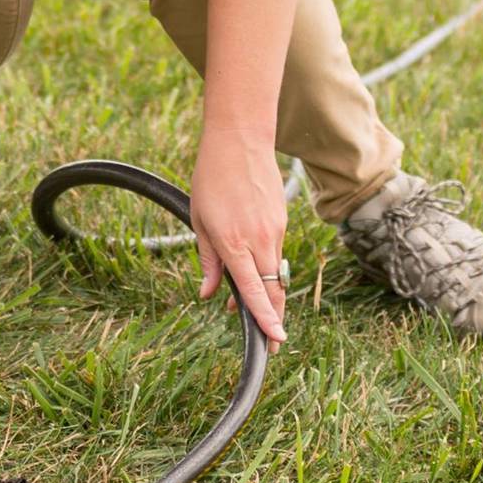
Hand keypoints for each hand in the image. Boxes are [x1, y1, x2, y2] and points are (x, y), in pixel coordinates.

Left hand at [189, 132, 287, 346]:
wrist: (240, 140)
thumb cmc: (212, 177)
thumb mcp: (200, 221)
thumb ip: (208, 260)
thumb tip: (209, 293)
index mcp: (234, 241)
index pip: (255, 289)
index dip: (265, 318)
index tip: (276, 339)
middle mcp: (260, 239)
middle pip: (273, 289)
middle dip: (274, 318)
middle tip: (272, 342)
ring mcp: (275, 230)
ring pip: (275, 273)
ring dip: (266, 294)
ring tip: (242, 306)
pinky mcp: (281, 221)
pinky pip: (275, 253)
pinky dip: (266, 268)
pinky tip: (250, 268)